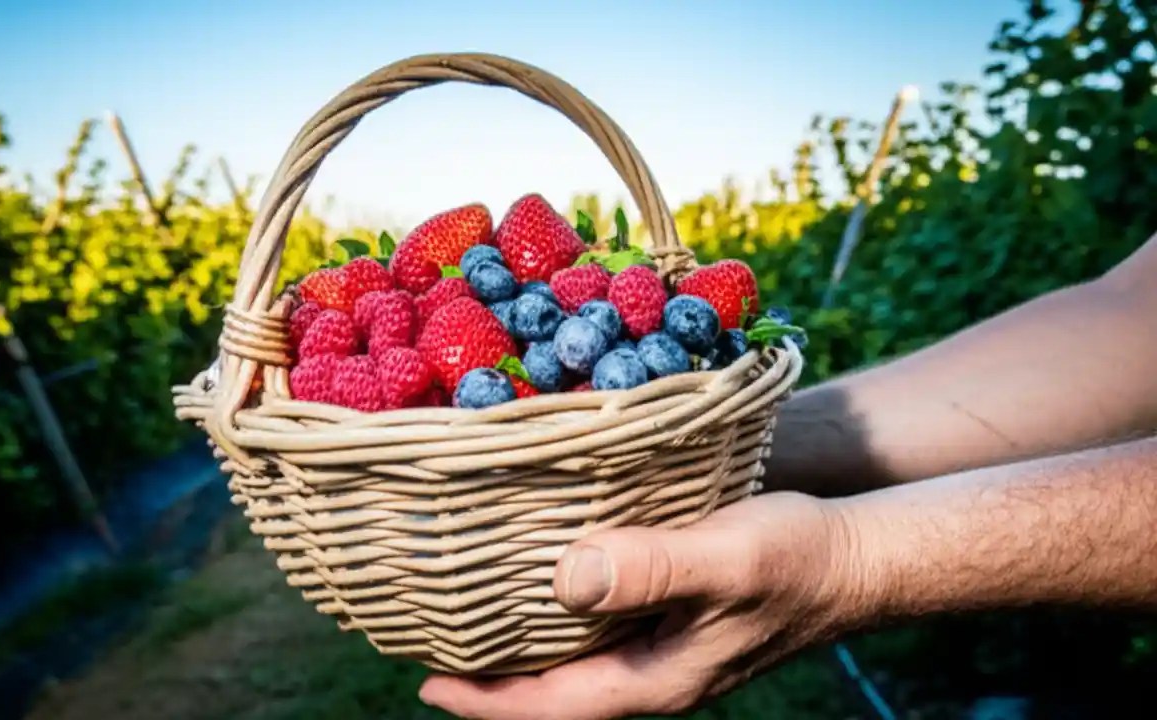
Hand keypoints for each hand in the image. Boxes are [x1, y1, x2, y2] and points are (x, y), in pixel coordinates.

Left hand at [417, 491, 869, 719]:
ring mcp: (665, 649)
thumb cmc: (797, 560)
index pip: (551, 707)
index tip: (425, 678)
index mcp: (654, 679)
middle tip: (431, 642)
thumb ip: (651, 569)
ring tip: (470, 617)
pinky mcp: (675, 619)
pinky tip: (543, 582)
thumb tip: (565, 580)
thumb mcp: (724, 559)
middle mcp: (652, 673)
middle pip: (553, 692)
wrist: (858, 559)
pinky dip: (560, 618)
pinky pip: (601, 631)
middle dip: (491, 679)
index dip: (485, 700)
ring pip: (574, 662)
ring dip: (521, 648)